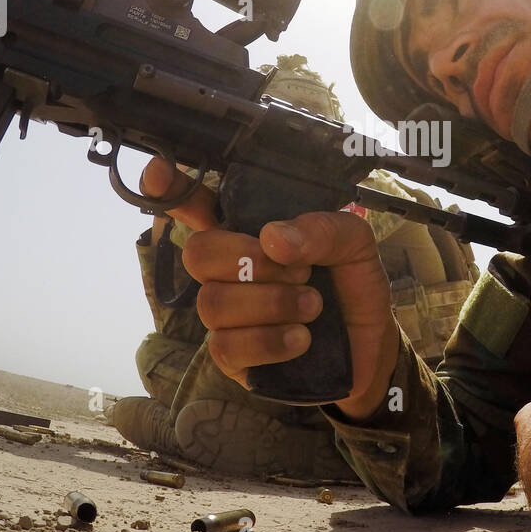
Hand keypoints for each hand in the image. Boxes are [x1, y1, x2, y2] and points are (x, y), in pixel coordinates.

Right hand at [141, 157, 400, 419]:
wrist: (373, 347)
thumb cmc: (354, 286)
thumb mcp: (355, 245)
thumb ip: (322, 229)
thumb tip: (271, 238)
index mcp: (251, 232)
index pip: (198, 205)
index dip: (171, 188)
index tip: (157, 173)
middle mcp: (229, 270)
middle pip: (197, 252)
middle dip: (249, 261)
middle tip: (301, 272)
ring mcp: (227, 316)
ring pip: (212, 303)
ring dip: (271, 303)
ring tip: (312, 306)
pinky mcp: (234, 358)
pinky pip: (225, 346)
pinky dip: (269, 341)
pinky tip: (301, 339)